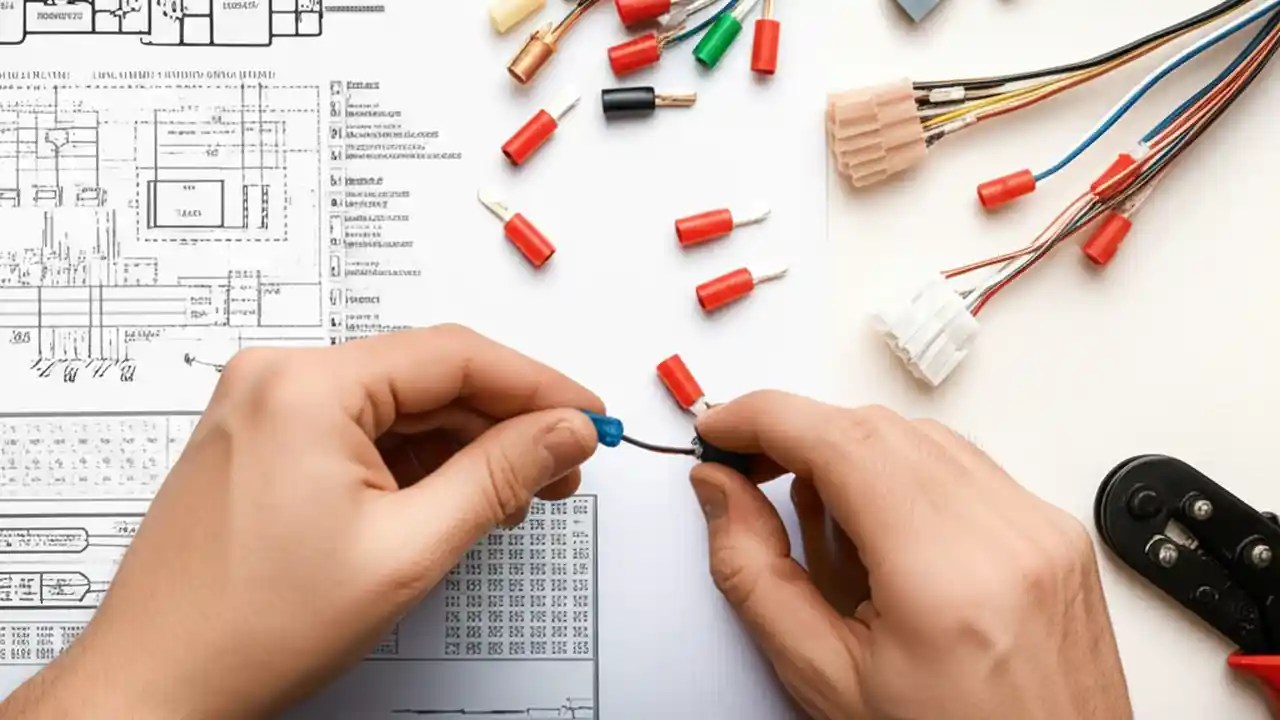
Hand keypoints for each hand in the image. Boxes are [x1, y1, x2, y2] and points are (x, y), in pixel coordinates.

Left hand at [0, 325, 602, 719]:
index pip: (455, 356)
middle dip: (504, 420)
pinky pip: (361, 429)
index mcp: (305, 385)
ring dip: (462, 443)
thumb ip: (500, 475)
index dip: (538, 385)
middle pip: (427, 376)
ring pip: (397, 405)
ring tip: (514, 492)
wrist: (158, 686)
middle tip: (563, 462)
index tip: (587, 414)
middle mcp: (277, 379)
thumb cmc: (250, 627)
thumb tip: (563, 430)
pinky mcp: (264, 439)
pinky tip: (454, 494)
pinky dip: (415, 459)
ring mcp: (265, 408)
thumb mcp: (408, 548)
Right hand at [688, 392, 1131, 719]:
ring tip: (824, 532)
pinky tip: (882, 538)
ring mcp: (1043, 529)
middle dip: (800, 437)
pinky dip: (903, 478)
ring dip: (851, 457)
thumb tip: (721, 491)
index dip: (764, 418)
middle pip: (878, 428)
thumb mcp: (827, 678)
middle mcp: (1009, 537)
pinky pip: (964, 465)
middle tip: (749, 473)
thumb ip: (756, 575)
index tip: (720, 427)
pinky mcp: (1056, 532)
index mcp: (948, 578)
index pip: (840, 442)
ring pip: (921, 437)